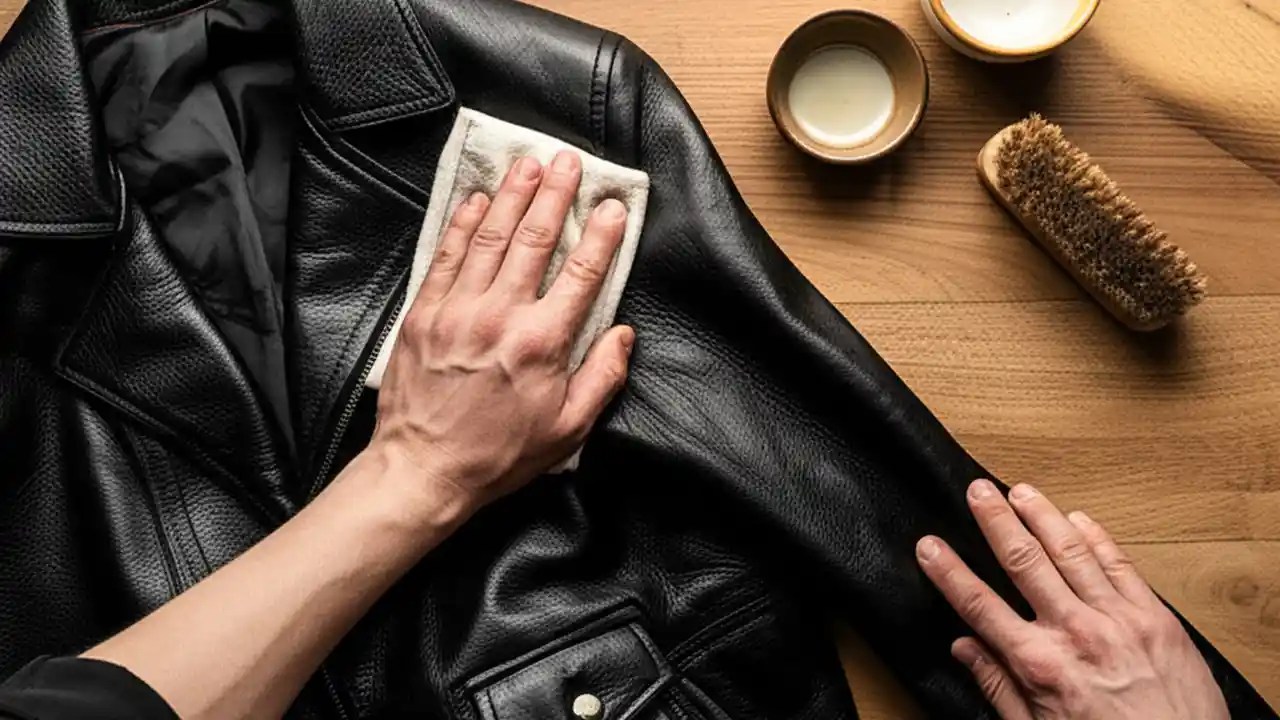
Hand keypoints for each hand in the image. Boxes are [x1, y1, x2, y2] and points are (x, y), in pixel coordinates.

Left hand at [372, 151, 633, 523]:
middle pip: (534, 240)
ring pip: (490, 238)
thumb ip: (603, 377)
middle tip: (568, 162)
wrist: (423, 470)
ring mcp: (457, 310)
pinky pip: (446, 256)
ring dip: (512, 197)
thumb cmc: (499, 454)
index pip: (581, 274)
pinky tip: (477, 201)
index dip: (602, 236)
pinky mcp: (424, 314)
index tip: (613, 206)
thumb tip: (624, 335)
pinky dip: (461, 224)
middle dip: (555, 196)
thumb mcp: (568, 429)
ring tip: (527, 166)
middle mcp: (500, 316)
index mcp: (542, 343)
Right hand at [916, 480, 1228, 719]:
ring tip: (1022, 491)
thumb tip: (965, 649)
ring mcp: (1119, 620)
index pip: (980, 604)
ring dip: (1042, 516)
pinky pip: (1121, 565)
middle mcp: (1076, 633)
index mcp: (1040, 664)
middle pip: (1023, 561)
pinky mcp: (1156, 618)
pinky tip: (1078, 519)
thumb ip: (999, 686)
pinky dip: (1097, 538)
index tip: (929, 546)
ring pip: (1071, 552)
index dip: (949, 571)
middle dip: (996, 521)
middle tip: (978, 490)